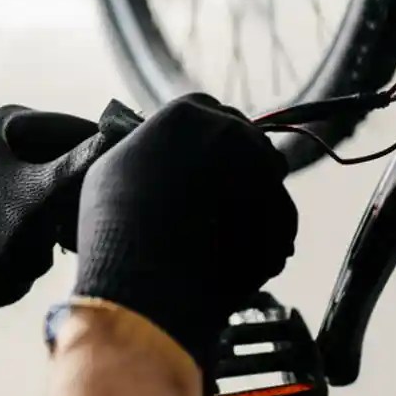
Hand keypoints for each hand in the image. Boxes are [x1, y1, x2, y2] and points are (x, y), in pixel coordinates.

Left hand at [0, 101, 139, 327]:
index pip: (78, 127)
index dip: (106, 150)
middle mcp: (16, 132)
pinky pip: (64, 185)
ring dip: (84, 194)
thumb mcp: (41, 195)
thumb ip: (80, 162)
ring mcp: (20, 157)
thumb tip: (118, 133)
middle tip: (110, 203)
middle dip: (93, 176)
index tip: (130, 176)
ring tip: (87, 219)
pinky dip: (73, 205)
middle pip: (78, 148)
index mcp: (11, 122)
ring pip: (75, 169)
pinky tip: (74, 227)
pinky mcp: (25, 183)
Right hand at [72, 93, 296, 371]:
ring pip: (267, 175)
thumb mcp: (113, 167)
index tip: (200, 159)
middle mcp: (232, 132)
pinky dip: (265, 231)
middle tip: (213, 198)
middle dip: (235, 164)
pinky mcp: (282, 211)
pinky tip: (236, 250)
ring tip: (221, 228)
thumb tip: (157, 150)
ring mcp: (263, 171)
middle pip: (246, 140)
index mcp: (188, 112)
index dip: (206, 139)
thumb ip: (144, 147)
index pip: (210, 113)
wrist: (145, 284)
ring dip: (253, 195)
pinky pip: (280, 215)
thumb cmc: (115, 226)